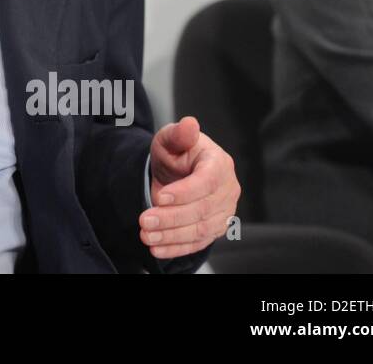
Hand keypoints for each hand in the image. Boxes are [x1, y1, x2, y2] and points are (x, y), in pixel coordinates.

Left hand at [138, 116, 239, 260]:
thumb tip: (189, 123)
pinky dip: (177, 248)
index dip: (185, 192)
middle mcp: (227, 189)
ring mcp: (224, 211)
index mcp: (219, 163)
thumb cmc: (176, 153)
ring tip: (146, 235)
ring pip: (200, 229)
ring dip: (172, 236)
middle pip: (203, 209)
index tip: (161, 197)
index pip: (208, 181)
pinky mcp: (214, 228)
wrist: (176, 172)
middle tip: (145, 220)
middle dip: (172, 217)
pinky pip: (198, 242)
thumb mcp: (170, 138)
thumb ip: (178, 133)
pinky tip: (157, 248)